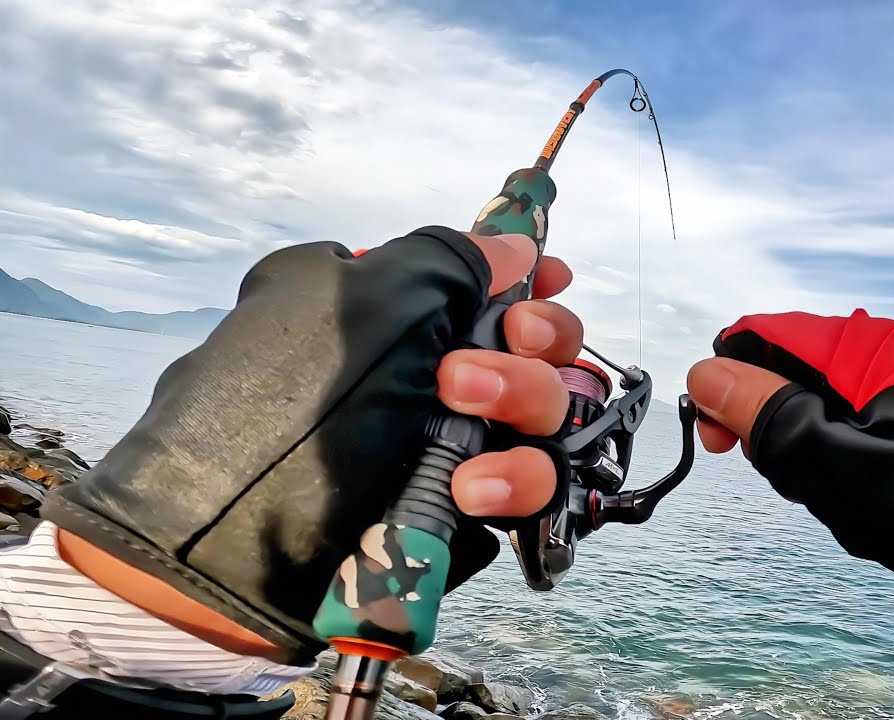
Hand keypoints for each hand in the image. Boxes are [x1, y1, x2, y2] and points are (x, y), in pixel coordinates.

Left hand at [46, 226, 580, 664]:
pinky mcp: (470, 512)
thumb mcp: (357, 303)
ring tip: (460, 409)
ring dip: (520, 399)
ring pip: (547, 414)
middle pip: (540, 344)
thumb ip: (446, 260)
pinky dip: (514, 480)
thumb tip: (513, 244)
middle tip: (472, 354)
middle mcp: (435, 375)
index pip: (492, 286)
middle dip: (530, 337)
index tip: (551, 277)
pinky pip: (532, 488)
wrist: (234, 547)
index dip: (532, 279)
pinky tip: (471, 488)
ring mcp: (456, 445)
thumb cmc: (284, 406)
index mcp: (400, 316)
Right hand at [687, 309, 893, 626]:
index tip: (722, 447)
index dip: (727, 386)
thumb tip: (706, 375)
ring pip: (829, 426)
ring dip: (831, 477)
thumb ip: (774, 422)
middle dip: (788, 445)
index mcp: (866, 348)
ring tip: (877, 516)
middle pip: (791, 384)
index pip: (761, 336)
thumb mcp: (856, 474)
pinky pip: (871, 448)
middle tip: (825, 497)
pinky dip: (867, 486)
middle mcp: (889, 357)